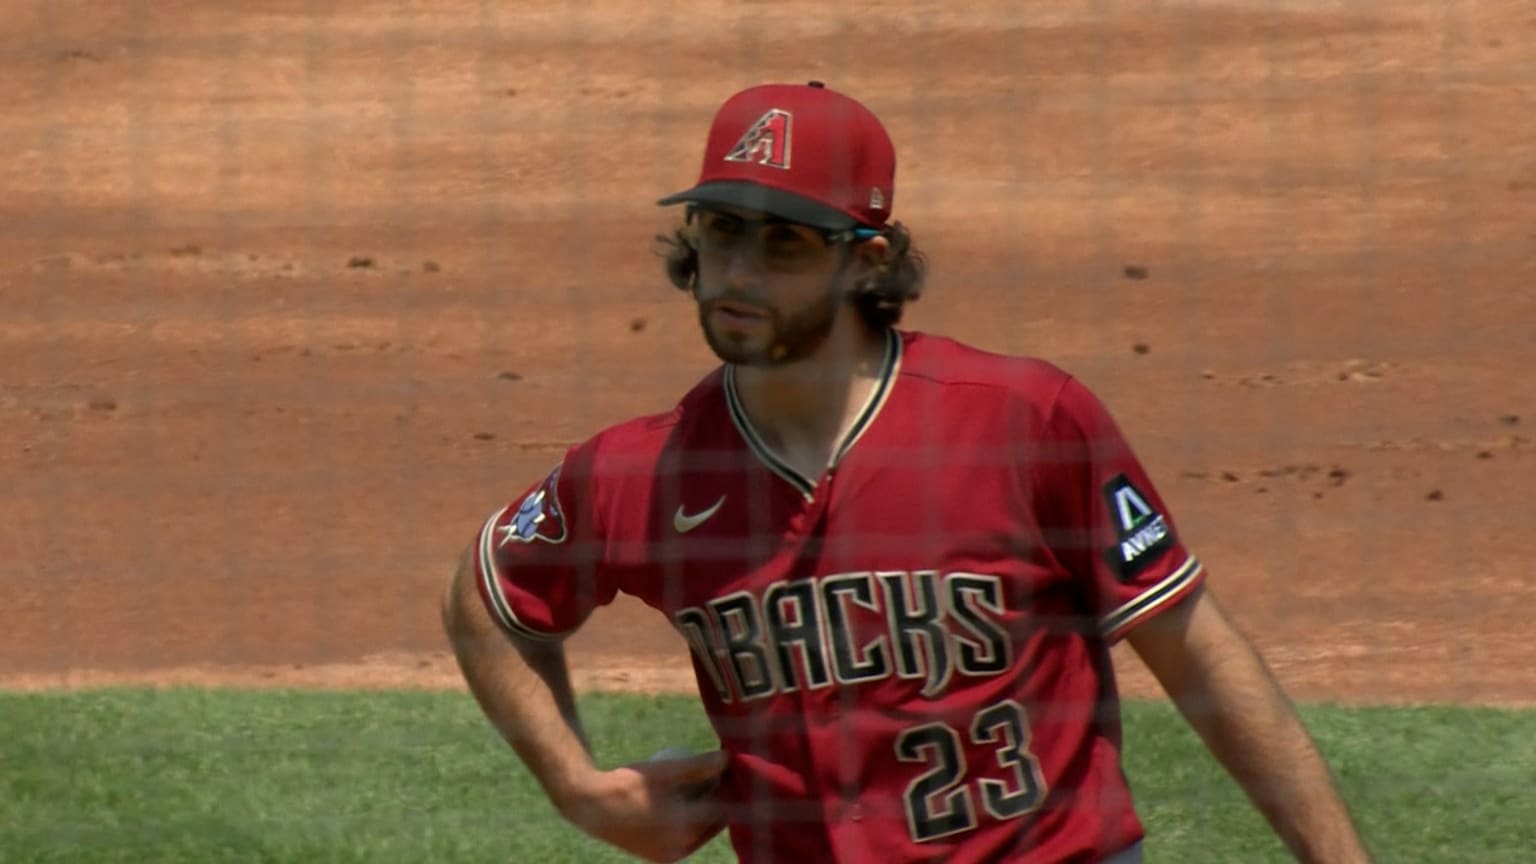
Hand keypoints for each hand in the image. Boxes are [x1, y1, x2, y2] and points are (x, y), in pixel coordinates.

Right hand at [557, 749, 729, 862]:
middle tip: (723, 778)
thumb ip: (700, 765)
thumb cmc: (629, 784)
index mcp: (686, 826)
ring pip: (701, 833)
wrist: (592, 809)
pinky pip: (686, 840)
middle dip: (722, 801)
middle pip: (714, 823)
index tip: (733, 771)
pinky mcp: (661, 858)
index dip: (732, 788)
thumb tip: (728, 757)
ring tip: (708, 788)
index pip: (724, 808)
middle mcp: (682, 848)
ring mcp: (671, 856)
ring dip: (707, 813)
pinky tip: (689, 802)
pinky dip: (690, 824)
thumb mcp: (666, 770)